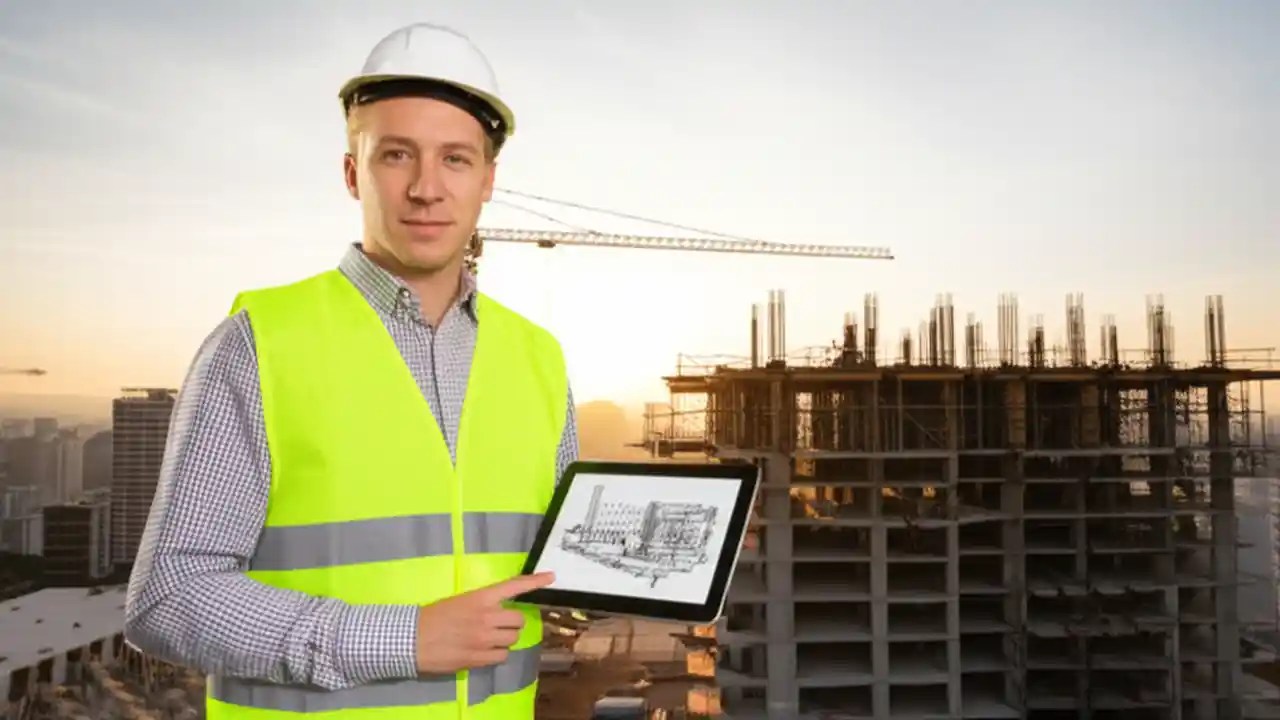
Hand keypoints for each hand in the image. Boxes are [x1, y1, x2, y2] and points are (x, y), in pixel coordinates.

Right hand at [415, 571, 554, 674]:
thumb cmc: (433, 617)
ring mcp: (484, 639)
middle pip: (518, 620)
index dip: (535, 581)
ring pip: (512, 639)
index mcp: (480, 598)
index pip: (514, 586)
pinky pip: (501, 656)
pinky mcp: (479, 658)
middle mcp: (487, 617)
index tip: (551, 577)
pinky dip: (496, 653)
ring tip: (489, 638)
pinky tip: (483, 650)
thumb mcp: (459, 602)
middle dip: (512, 622)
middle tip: (499, 624)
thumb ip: (481, 605)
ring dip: (505, 638)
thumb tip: (497, 612)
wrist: (412, 639)